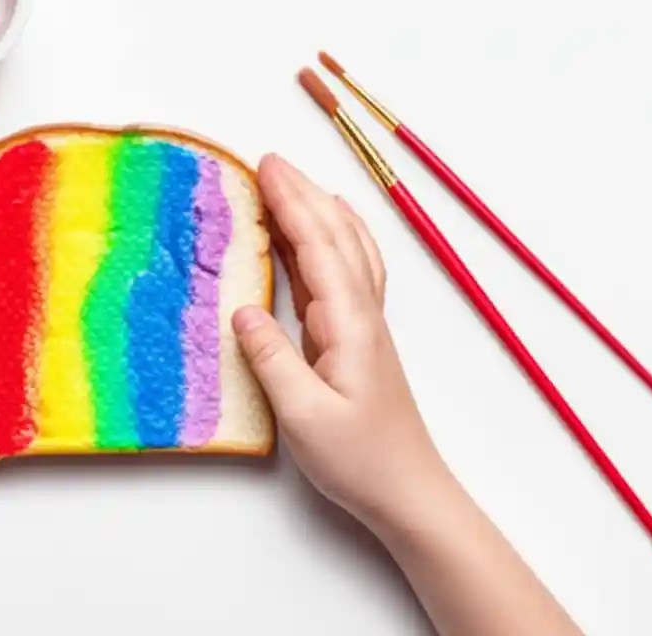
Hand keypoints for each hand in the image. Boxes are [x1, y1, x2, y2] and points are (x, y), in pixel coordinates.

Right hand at [233, 154, 451, 529]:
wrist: (407, 490)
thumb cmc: (359, 459)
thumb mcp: (305, 415)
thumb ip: (273, 359)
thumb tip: (244, 309)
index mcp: (350, 324)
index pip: (319, 246)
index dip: (292, 203)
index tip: (264, 167)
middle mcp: (363, 314)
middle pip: (336, 236)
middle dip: (302, 193)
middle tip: (266, 161)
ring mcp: (365, 324)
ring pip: (346, 250)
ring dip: (319, 211)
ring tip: (290, 185)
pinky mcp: (358, 339)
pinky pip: (344, 273)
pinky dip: (330, 242)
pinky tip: (316, 241)